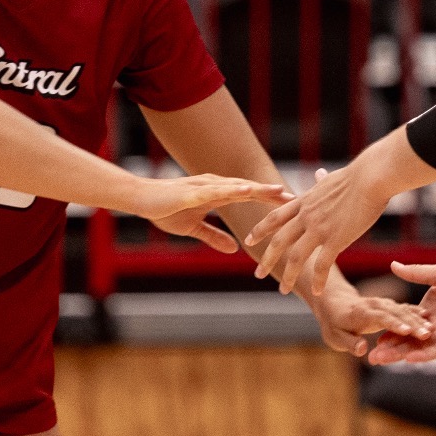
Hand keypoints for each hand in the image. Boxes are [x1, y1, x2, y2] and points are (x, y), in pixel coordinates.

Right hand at [117, 173, 291, 252]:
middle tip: (296, 197)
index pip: (249, 194)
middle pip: (249, 188)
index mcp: (217, 194)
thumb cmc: (164, 210)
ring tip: (278, 191)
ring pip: (236, 187)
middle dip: (271, 193)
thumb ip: (214, 236)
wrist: (139, 200)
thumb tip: (235, 249)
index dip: (270, 198)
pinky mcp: (192, 191)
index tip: (292, 203)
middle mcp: (215, 186)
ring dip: (258, 189)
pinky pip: (216, 191)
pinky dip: (232, 190)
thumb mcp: (193, 227)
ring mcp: (204, 187)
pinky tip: (246, 190)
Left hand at [248, 162, 392, 295]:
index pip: (275, 217)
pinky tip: (317, 291)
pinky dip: (318, 280)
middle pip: (279, 241)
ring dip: (288, 276)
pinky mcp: (336, 239)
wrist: (371, 178)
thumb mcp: (331, 179)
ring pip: (296, 257)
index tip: (249, 239)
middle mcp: (307, 216)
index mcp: (304, 202)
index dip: (260, 230)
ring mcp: (319, 228)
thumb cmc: (357, 176)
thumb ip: (321, 182)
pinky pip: (322, 265)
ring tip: (283, 290)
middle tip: (258, 274)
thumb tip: (319, 174)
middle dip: (267, 259)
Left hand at [311, 279, 431, 357]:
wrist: (335, 303)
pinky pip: (403, 308)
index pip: (380, 317)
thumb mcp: (335, 337)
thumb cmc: (334, 324)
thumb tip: (363, 348)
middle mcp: (375, 305)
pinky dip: (415, 313)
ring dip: (417, 319)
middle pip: (396, 313)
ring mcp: (383, 303)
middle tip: (427, 334)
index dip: (394, 323)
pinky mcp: (389, 305)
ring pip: (402, 310)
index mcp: (361, 313)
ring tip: (431, 329)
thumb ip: (350, 343)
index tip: (408, 331)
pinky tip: (427, 318)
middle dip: (412, 322)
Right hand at [368, 257, 435, 364]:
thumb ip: (415, 274)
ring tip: (383, 360)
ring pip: (421, 348)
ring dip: (403, 355)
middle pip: (409, 341)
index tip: (371, 339)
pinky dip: (426, 354)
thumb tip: (393, 265)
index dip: (389, 332)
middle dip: (391, 349)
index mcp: (429, 310)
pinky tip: (410, 358)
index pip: (405, 325)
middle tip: (371, 358)